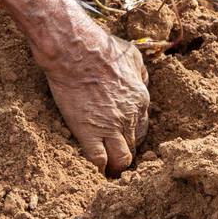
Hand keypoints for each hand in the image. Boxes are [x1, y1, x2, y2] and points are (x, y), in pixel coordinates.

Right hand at [35, 27, 148, 174]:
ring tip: (108, 169)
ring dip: (116, 165)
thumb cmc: (101, 49)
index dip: (131, 134)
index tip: (122, 136)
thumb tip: (142, 81)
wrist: (76, 51)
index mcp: (141, 100)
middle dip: (125, 151)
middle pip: (133, 146)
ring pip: (122, 159)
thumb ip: (140, 73)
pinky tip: (95, 169)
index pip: (142, 128)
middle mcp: (130, 117)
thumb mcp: (133, 56)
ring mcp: (110, 127)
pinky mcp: (89, 133)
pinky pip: (99, 159)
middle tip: (115, 155)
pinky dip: (99, 167)